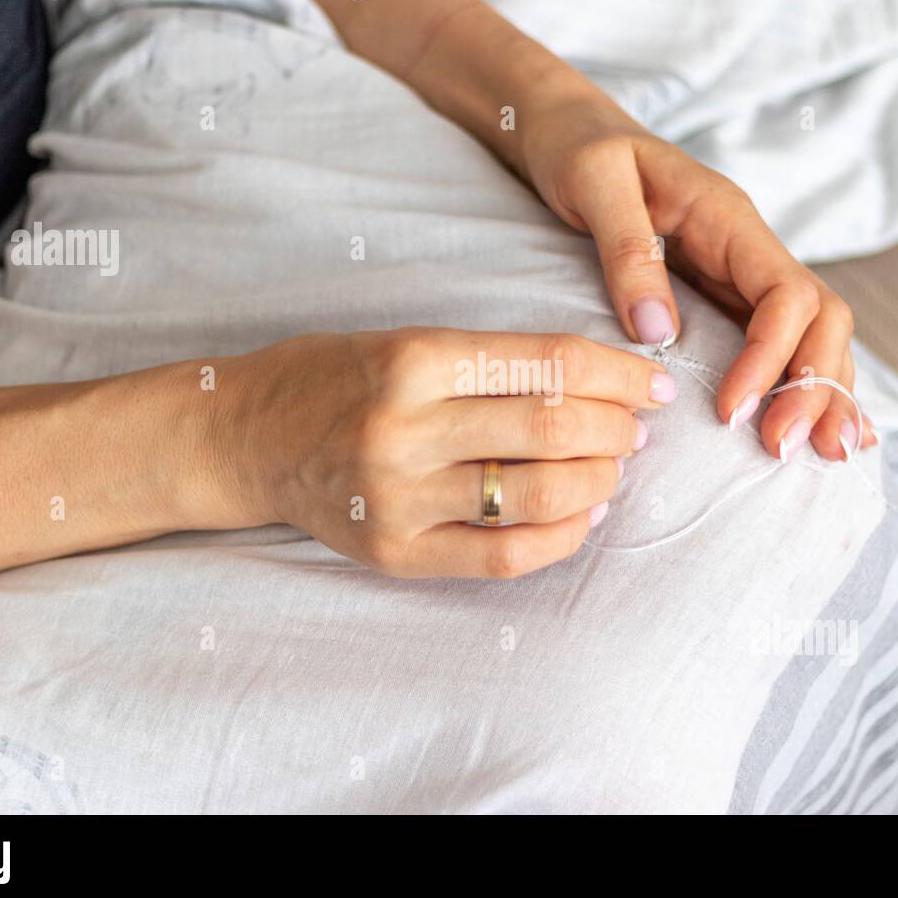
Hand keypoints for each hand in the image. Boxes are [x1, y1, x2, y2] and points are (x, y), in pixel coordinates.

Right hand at [216, 328, 671, 578]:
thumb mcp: (408, 342)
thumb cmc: (335, 378)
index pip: (548, 364)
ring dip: (599, 482)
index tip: (651, 382)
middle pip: (552, 431)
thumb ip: (495, 363)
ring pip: (538, 496)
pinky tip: (581, 517)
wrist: (246, 437)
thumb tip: (599, 387)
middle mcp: (405, 430)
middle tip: (634, 429)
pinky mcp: (395, 553)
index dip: (617, 373)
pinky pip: (504, 556)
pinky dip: (561, 537)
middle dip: (616, 430)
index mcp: (413, 360)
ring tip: (611, 469)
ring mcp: (398, 499)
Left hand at [520, 96, 876, 461]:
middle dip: (814, 387)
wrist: (569, 132)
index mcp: (729, 219)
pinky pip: (784, 341)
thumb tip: (659, 333)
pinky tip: (824, 426)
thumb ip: (627, 251)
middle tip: (781, 451)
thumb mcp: (593, 184)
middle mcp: (750, 249)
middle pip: (822, 320)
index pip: (786, 293)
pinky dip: (807, 383)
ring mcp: (744, 274)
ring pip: (815, 335)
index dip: (772, 356)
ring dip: (823, 393)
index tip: (731, 409)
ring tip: (823, 457)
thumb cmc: (578, 151)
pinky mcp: (727, 296)